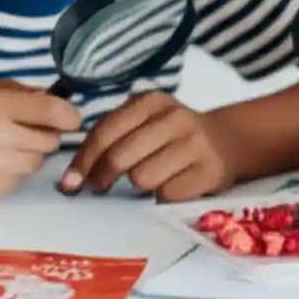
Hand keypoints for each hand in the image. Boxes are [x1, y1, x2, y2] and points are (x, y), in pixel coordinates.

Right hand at [0, 81, 81, 202]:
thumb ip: (20, 94)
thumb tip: (59, 102)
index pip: (53, 111)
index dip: (69, 115)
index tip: (72, 119)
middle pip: (50, 140)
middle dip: (43, 135)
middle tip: (22, 131)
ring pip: (38, 162)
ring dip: (28, 155)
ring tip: (1, 148)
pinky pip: (19, 180)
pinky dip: (11, 172)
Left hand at [60, 93, 234, 200]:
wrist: (228, 141)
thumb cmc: (173, 136)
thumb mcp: (146, 122)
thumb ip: (114, 137)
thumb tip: (74, 177)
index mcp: (151, 102)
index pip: (105, 132)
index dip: (83, 160)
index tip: (70, 182)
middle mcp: (175, 118)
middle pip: (120, 157)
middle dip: (103, 177)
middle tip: (100, 187)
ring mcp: (195, 144)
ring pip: (142, 178)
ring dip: (139, 187)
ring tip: (150, 179)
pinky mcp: (209, 171)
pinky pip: (167, 194)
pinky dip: (163, 196)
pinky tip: (172, 185)